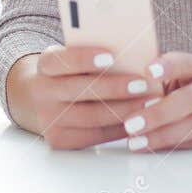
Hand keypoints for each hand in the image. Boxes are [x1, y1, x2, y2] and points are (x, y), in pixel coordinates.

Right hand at [6, 45, 162, 149]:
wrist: (42, 100)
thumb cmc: (71, 73)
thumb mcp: (72, 58)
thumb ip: (95, 55)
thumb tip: (134, 53)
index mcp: (45, 65)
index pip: (62, 60)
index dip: (85, 58)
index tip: (111, 56)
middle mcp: (41, 92)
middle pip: (82, 90)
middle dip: (116, 88)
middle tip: (145, 84)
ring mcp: (48, 118)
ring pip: (92, 117)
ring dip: (125, 110)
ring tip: (149, 103)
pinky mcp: (59, 140)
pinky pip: (95, 135)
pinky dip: (120, 127)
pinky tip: (138, 118)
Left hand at [120, 52, 191, 151]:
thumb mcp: (187, 76)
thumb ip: (163, 81)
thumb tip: (124, 91)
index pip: (186, 63)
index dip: (168, 66)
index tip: (147, 72)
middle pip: (189, 100)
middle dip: (158, 114)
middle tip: (131, 125)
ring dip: (162, 137)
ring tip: (136, 143)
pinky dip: (174, 147)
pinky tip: (154, 148)